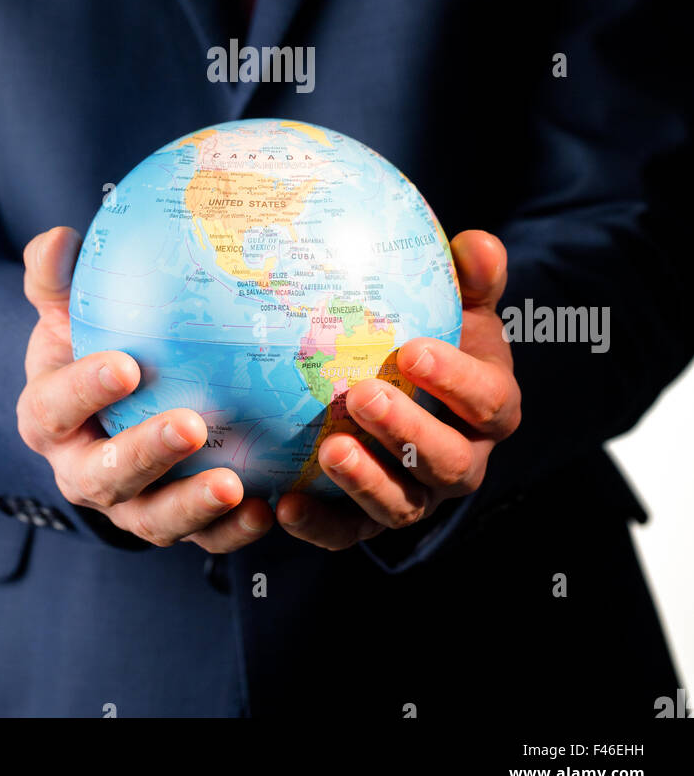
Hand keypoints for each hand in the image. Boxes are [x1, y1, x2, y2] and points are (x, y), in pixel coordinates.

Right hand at [16, 226, 273, 551]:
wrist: (111, 401)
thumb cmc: (92, 342)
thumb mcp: (67, 309)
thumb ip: (57, 277)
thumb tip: (61, 239)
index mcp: (48, 416)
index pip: (56, 406)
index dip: (85, 390)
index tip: (127, 364)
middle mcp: (80, 471)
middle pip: (104, 475)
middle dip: (146, 453)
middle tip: (191, 425)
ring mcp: (127, 506)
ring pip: (152, 519)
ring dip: (191, 505)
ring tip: (235, 486)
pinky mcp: (171, 524)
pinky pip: (200, 539)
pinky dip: (231, 533)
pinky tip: (269, 510)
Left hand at [276, 231, 520, 549]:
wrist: (414, 389)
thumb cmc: (439, 335)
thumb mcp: (462, 304)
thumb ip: (474, 275)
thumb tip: (475, 243)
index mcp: (490, 408)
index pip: (487, 401)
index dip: (456, 381)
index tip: (415, 351)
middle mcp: (463, 461)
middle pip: (448, 462)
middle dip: (407, 433)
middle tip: (362, 396)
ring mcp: (418, 495)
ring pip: (401, 504)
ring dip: (366, 481)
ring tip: (328, 450)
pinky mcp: (371, 518)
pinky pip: (349, 532)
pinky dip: (320, 527)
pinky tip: (285, 506)